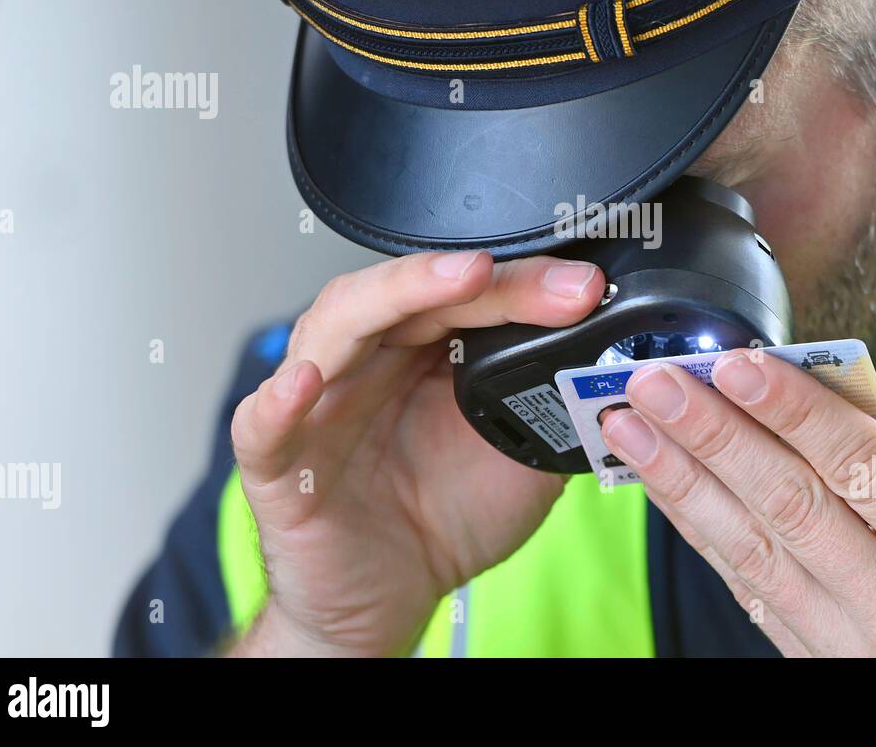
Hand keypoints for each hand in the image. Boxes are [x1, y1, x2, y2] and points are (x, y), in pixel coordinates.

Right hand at [227, 250, 603, 656]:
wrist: (390, 595)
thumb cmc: (442, 514)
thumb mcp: (522, 457)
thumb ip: (553, 407)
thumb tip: (611, 369)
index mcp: (424, 351)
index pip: (469, 295)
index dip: (526, 284)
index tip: (583, 287)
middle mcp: (369, 360)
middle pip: (412, 295)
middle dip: (485, 281)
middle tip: (551, 282)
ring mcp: (319, 404)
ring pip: (337, 324)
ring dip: (396, 296)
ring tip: (456, 280)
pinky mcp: (278, 463)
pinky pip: (264, 424)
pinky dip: (278, 401)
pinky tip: (306, 382)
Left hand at [599, 337, 875, 655]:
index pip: (862, 467)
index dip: (794, 409)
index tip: (740, 363)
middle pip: (786, 501)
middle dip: (712, 432)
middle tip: (655, 378)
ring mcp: (848, 648)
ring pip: (750, 547)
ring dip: (682, 480)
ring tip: (632, 427)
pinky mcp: (818, 665)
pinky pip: (749, 592)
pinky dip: (702, 536)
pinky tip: (668, 492)